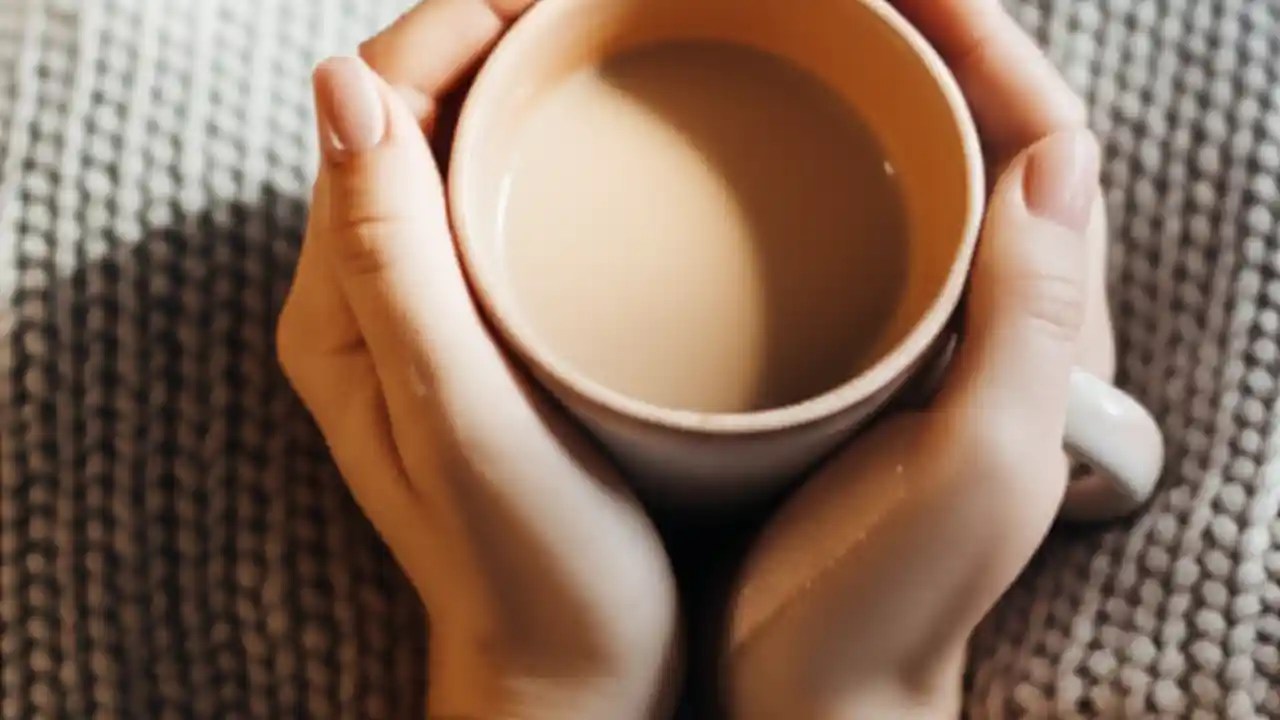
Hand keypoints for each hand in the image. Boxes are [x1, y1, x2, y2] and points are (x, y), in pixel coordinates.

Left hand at [276, 3, 677, 717]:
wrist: (569, 669)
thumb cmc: (531, 562)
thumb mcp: (460, 413)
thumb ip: (392, 257)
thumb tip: (340, 79)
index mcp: (342, 302)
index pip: (376, 102)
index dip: (457, 21)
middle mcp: (368, 297)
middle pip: (412, 113)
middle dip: (495, 35)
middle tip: (604, 13)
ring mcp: (427, 318)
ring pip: (456, 153)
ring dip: (519, 84)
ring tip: (611, 49)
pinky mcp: (484, 339)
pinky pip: (495, 211)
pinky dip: (542, 153)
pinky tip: (606, 148)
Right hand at [728, 3, 1113, 717]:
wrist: (814, 691)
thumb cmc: (891, 601)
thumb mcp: (981, 466)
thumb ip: (1028, 322)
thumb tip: (1053, 154)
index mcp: (1043, 327)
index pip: (1044, 140)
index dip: (993, 43)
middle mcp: (990, 318)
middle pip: (982, 140)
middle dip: (930, 45)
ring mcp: (915, 338)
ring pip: (912, 180)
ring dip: (871, 96)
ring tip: (798, 39)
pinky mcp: (845, 362)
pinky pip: (848, 241)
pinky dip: (815, 176)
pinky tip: (752, 158)